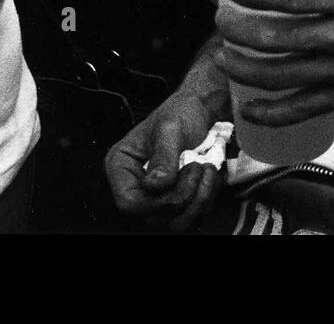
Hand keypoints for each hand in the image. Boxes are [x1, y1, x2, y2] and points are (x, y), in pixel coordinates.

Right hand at [104, 90, 222, 231]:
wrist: (203, 111)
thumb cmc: (181, 112)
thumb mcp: (169, 127)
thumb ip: (163, 155)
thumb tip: (156, 184)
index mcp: (122, 167)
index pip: (128, 202)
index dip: (155, 200)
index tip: (178, 178)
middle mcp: (136, 187)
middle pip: (154, 217)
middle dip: (183, 196)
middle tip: (198, 166)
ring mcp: (158, 197)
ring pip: (176, 223)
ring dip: (198, 200)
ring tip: (207, 170)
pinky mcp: (179, 201)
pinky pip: (193, 217)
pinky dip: (207, 200)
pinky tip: (211, 176)